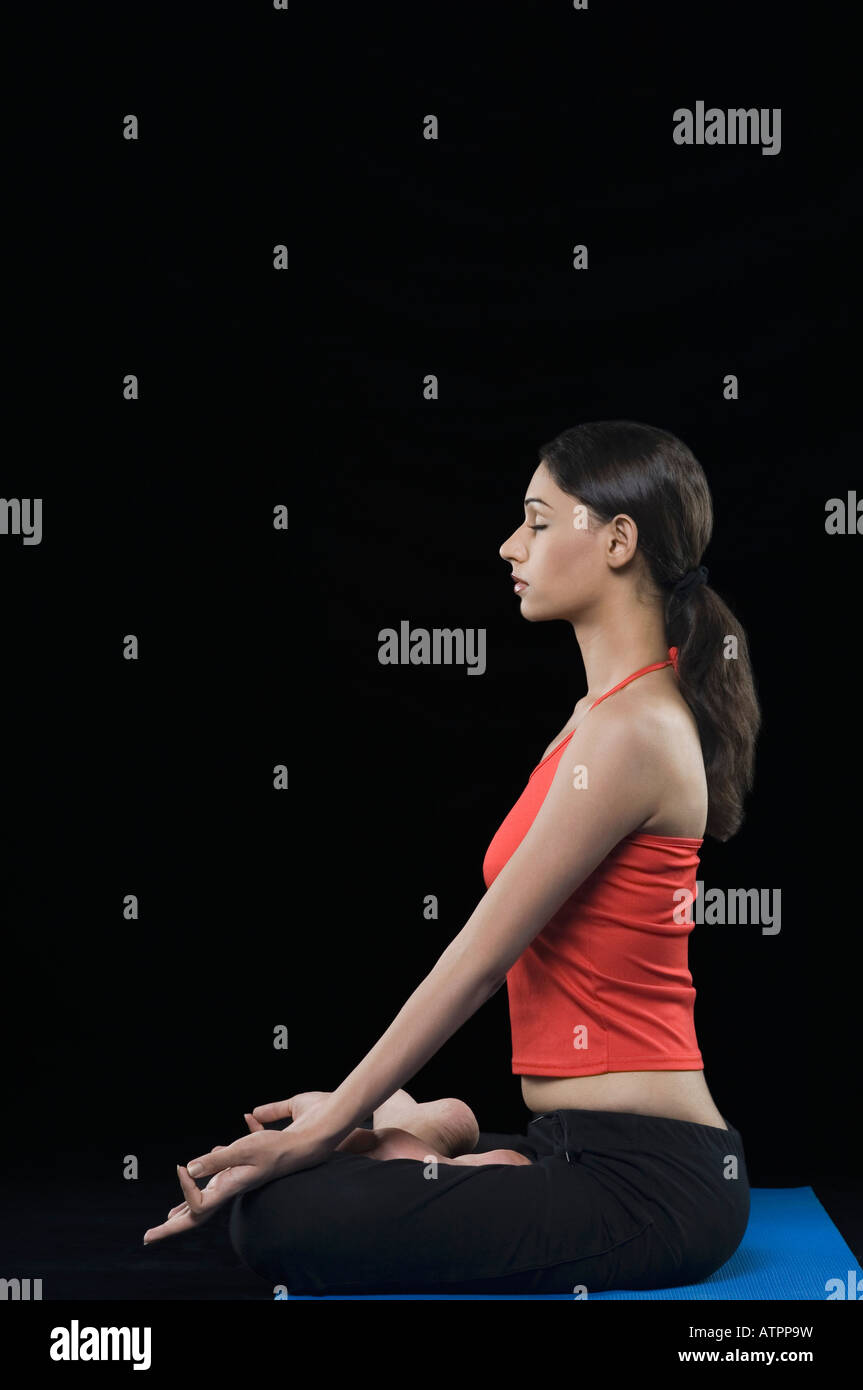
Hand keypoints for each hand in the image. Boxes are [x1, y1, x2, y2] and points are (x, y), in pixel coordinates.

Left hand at [142, 1111, 333, 1245]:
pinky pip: (213, 1186)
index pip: (197, 1205)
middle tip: (148, 1238)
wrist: (304, 1147)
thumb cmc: (277, 1147)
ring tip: (168, 1217)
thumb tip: (190, 1169)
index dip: (185, 1189)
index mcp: (229, 1189)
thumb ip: (219, 1159)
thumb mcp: (246, 1148)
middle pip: (194, 1216)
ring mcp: (233, 1183)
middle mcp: (228, 1190)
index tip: (183, 1167)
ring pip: (203, 1202)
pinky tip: (196, 1174)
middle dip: (170, 1228)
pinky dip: (199, 1187)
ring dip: (183, 1209)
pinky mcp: (238, 1173)